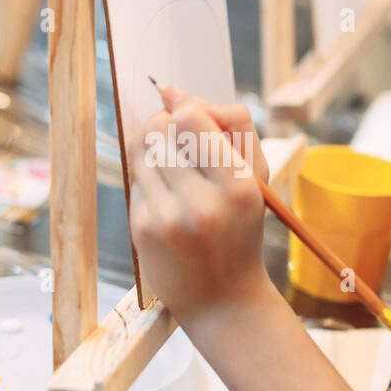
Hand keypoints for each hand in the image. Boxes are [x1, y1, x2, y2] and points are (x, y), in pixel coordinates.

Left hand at [128, 86, 273, 328]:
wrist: (222, 299)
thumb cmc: (241, 229)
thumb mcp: (256, 178)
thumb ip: (230, 126)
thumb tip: (172, 91)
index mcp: (237, 187)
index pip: (191, 118)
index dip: (187, 110)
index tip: (193, 119)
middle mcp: (200, 203)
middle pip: (158, 127)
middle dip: (166, 125)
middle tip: (181, 142)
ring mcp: (166, 218)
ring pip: (141, 149)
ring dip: (155, 150)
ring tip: (175, 171)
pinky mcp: (141, 229)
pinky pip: (134, 179)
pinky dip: (148, 180)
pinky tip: (167, 201)